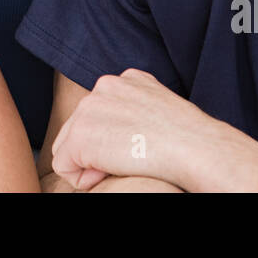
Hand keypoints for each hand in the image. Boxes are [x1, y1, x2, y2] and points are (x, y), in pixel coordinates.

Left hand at [50, 68, 210, 190]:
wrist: (194, 147)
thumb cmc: (189, 138)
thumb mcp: (161, 109)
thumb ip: (138, 110)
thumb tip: (127, 132)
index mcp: (127, 79)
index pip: (100, 113)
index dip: (112, 140)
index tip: (136, 148)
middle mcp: (104, 86)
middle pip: (80, 127)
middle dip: (96, 150)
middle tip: (128, 160)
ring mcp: (90, 107)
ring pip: (69, 145)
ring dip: (90, 163)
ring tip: (122, 164)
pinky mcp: (81, 134)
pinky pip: (64, 165)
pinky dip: (82, 178)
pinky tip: (111, 171)